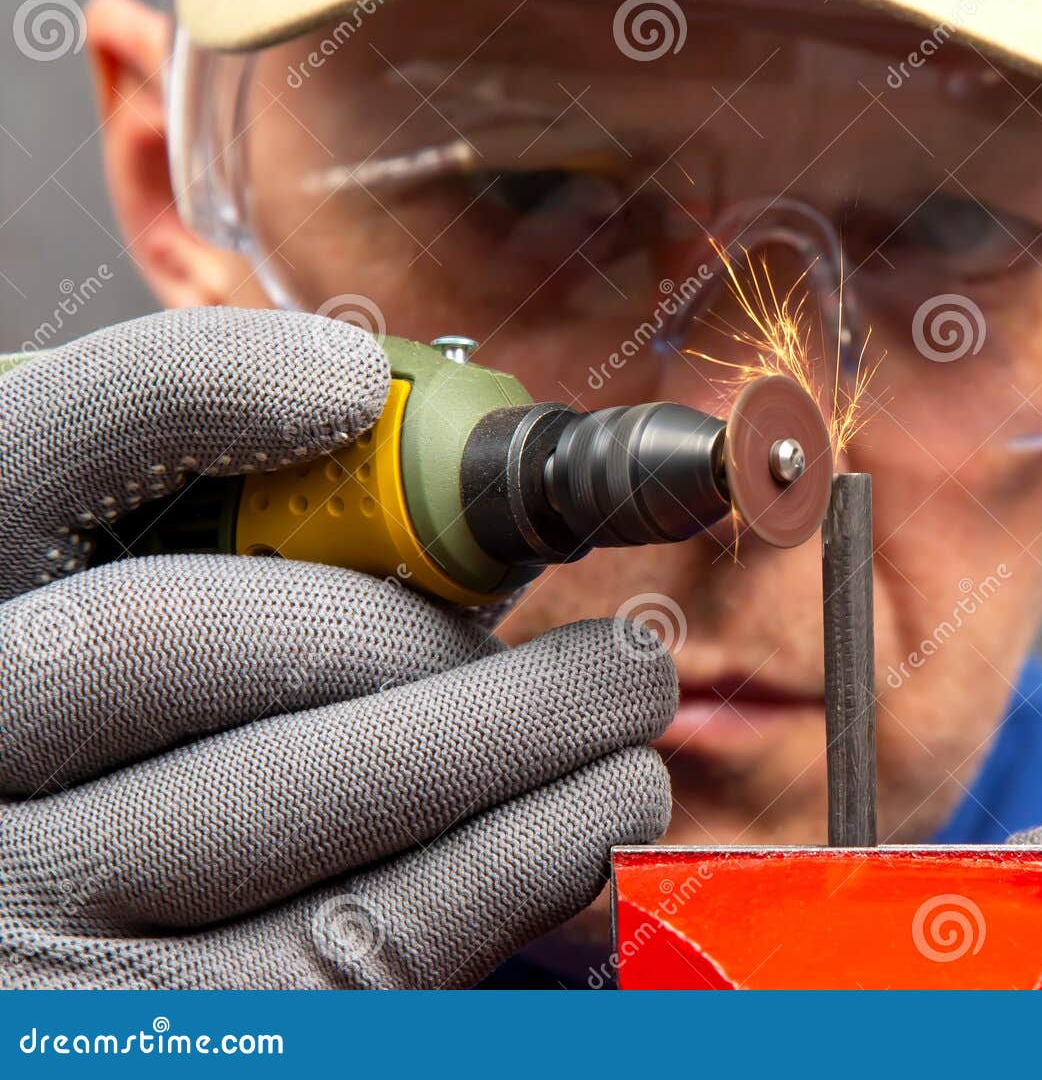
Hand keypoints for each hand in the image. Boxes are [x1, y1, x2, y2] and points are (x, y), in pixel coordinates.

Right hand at [0, 308, 674, 987]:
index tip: (351, 383)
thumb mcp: (160, 647)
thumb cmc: (177, 779)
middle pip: (168, 648)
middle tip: (567, 612)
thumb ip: (241, 569)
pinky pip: (362, 942)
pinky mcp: (158, 1038)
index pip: (31, 463)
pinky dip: (517, 861)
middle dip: (403, 618)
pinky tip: (598, 814)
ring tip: (626, 697)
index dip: (181, 397)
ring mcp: (34, 931)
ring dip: (510, 734)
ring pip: (287, 794)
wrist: (121, 960)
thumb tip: (439, 509)